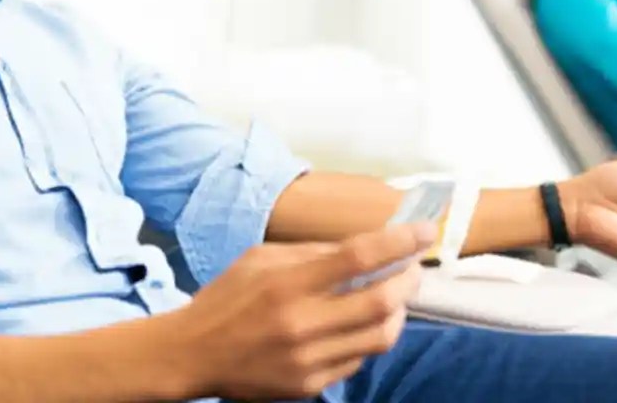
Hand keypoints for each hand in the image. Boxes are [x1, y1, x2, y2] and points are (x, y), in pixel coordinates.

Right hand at [166, 223, 435, 401]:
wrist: (193, 354)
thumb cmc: (226, 299)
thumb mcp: (259, 259)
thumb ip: (311, 252)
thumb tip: (362, 248)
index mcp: (287, 284)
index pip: (356, 258)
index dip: (398, 242)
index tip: (423, 231)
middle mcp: (301, 323)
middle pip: (381, 301)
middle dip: (409, 280)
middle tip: (413, 267)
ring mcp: (308, 359)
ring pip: (381, 336)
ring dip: (399, 312)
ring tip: (395, 296)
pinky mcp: (309, 385)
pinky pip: (358, 359)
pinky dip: (370, 337)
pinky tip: (363, 323)